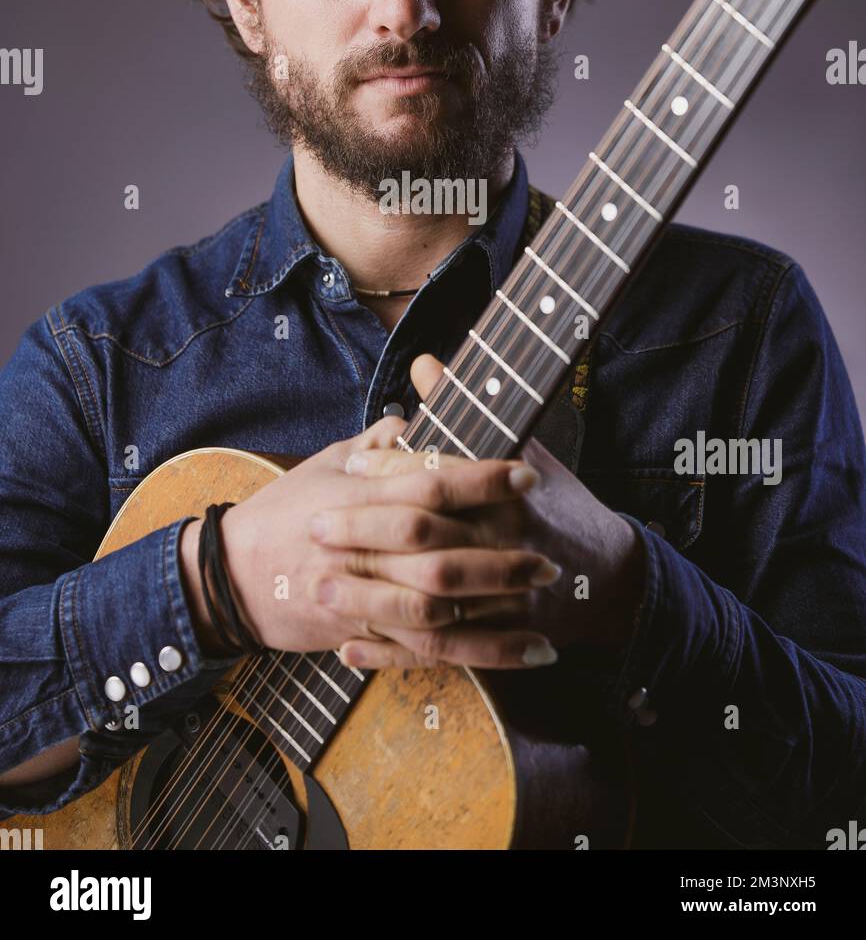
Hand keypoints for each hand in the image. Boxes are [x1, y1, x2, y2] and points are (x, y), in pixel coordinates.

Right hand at [207, 416, 558, 663]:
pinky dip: (476, 657)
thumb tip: (423, 414)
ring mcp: (359, 599)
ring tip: (541, 607)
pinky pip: (423, 655)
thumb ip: (381, 440)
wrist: (229, 575)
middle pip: (437, 556)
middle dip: (498, 558)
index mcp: (359, 496)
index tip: (526, 476)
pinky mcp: (361, 637)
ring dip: (494, 613)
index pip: (428, 484)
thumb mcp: (327, 460)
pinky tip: (521, 655)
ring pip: (433, 615)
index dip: (481, 481)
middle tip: (547, 556)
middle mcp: (361, 550)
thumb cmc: (286, 509)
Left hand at [329, 355, 645, 669]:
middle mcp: (506, 546)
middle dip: (362, 532)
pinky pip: (436, 652)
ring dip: (367, 599)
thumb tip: (424, 362)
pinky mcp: (496, 641)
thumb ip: (467, 410)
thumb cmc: (556, 503)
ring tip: (316, 587)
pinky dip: (390, 654)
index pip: (437, 478)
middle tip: (315, 525)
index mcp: (508, 497)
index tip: (350, 463)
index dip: (390, 469)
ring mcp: (503, 601)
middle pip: (422, 538)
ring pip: (424, 602)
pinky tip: (348, 648)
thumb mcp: (524, 447)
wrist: (607, 577)